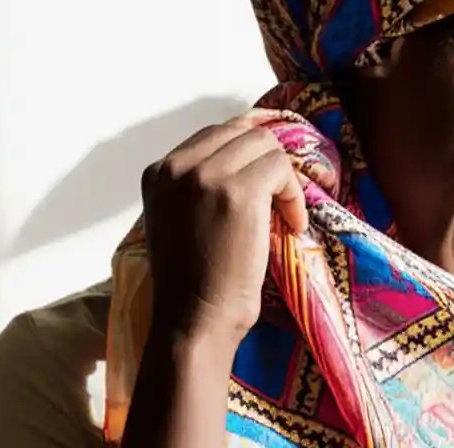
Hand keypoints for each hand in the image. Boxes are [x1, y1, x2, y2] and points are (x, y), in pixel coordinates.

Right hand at [139, 110, 308, 344]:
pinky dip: (294, 195)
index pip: (216, 133)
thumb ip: (199, 183)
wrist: (194, 320)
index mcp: (159, 171)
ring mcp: (206, 176)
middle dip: (268, 161)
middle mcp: (177, 167)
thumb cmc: (192, 279)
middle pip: (242, 132)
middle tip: (280, 197)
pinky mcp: (239, 192)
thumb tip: (247, 154)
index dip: (249, 150)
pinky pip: (281, 169)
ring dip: (283, 178)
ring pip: (264, 145)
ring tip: (285, 214)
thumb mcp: (179, 217)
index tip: (268, 176)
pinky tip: (292, 225)